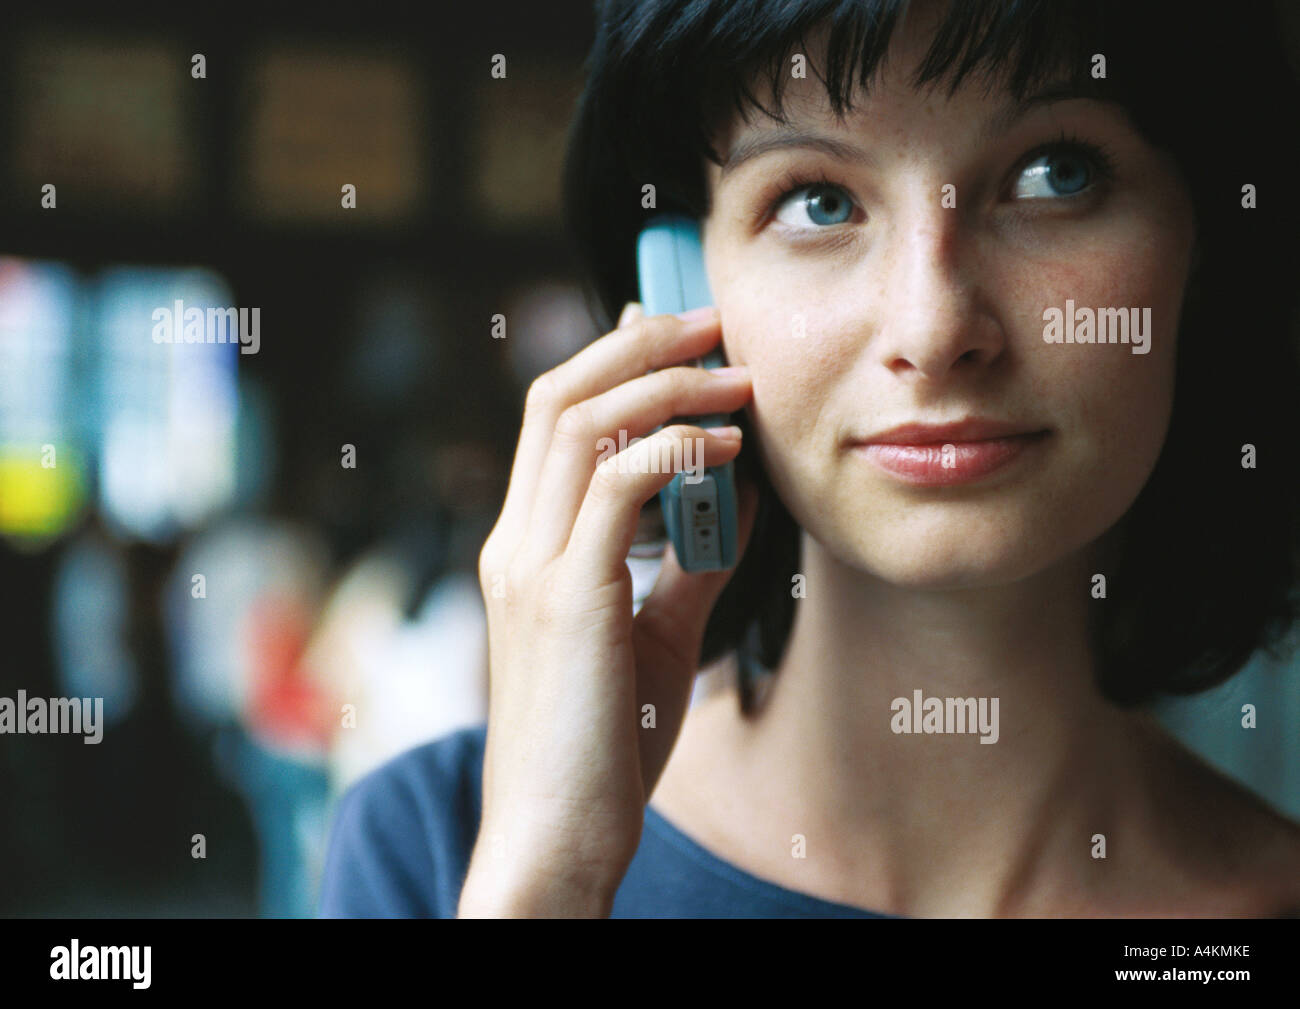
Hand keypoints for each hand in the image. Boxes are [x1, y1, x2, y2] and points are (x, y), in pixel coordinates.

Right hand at [459, 302, 757, 915]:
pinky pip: (615, 487)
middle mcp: (515, 542)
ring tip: (736, 378)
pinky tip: (729, 450)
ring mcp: (531, 566)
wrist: (556, 837)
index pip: (554, 421)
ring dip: (667, 385)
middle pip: (561, 395)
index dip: (613, 361)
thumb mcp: (655, 635)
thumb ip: (689, 561)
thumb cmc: (603, 744)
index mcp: (525, 548)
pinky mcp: (567, 598)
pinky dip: (675, 450)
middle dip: (640, 344)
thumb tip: (738, 493)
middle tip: (712, 324)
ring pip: (582, 423)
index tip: (676, 335)